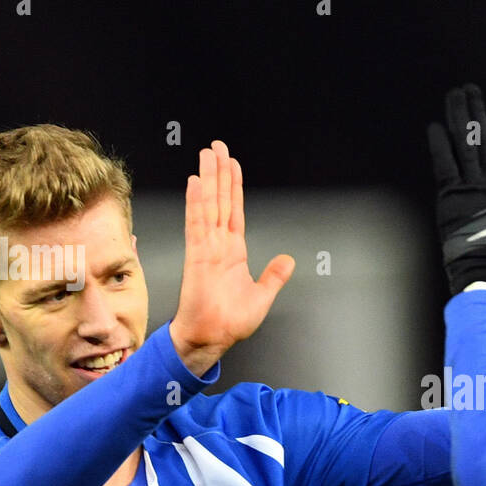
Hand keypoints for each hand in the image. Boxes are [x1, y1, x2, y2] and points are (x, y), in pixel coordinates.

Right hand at [170, 140, 294, 374]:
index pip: (234, 212)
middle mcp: (218, 246)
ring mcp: (206, 248)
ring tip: (207, 155)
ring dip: (209, 180)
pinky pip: (197, 224)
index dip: (234, 188)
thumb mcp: (262, 296)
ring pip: (208, 206)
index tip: (231, 166)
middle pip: (219, 201)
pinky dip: (197, 203)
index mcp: (234, 253)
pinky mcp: (197, 256)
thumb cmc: (230, 323)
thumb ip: (274, 276)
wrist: (211, 338)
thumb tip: (288, 260)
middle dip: (219, 174)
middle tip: (216, 147)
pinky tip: (196, 184)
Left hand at [427, 84, 485, 300]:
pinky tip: (435, 127)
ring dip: (459, 119)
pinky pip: (445, 166)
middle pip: (485, 143)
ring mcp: (472, 191)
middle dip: (477, 114)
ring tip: (454, 95)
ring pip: (465, 146)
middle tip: (469, 90)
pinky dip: (440, 146)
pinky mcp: (451, 200)